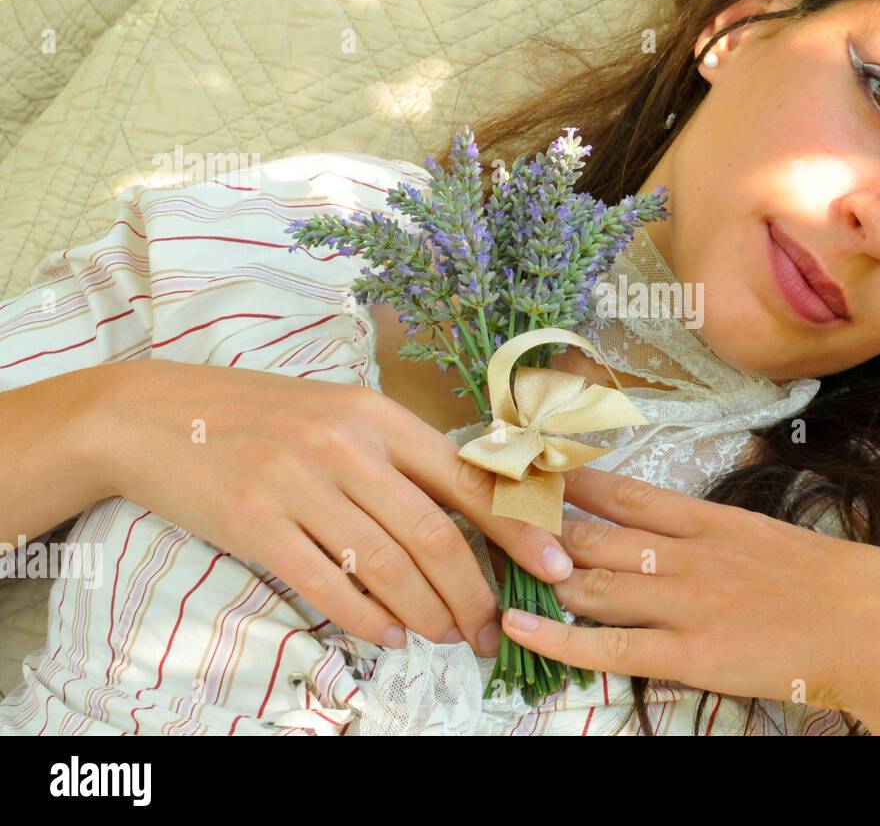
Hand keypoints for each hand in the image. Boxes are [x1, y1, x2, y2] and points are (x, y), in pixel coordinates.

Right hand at [91, 358, 574, 655]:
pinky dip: (366, 618)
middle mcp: (346, 445)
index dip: (518, 528)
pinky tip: (387, 634)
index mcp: (378, 416)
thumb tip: (467, 516)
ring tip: (443, 635)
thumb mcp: (340, 414)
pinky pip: (326, 584)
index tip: (554, 566)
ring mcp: (298, 482)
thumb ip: (399, 457)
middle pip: (433, 535)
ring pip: (386, 566)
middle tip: (489, 629)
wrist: (155, 415)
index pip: (467, 478)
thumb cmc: (261, 417)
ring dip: (426, 613)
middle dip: (474, 592)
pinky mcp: (254, 522)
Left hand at [497, 465, 879, 733]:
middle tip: (487, 505)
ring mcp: (683, 603)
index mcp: (709, 521)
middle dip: (536, 520)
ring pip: (590, 582)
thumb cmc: (833, 582)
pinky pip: (608, 645)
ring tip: (492, 559)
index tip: (529, 462)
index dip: (569, 479)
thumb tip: (683, 521)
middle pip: (592, 532)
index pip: (623, 492)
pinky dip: (557, 635)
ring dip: (539, 572)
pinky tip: (520, 622)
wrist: (879, 624)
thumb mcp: (772, 535)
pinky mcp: (688, 654)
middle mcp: (685, 554)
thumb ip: (720, 530)